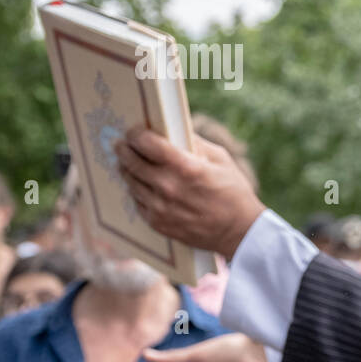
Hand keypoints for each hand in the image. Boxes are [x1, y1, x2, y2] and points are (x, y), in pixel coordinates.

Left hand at [114, 126, 265, 259]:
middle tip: (122, 145)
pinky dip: (138, 191)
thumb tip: (171, 130)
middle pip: (131, 161)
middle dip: (124, 149)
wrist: (238, 231)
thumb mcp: (221, 160)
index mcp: (186, 168)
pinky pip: (137, 201)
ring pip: (130, 181)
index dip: (137, 134)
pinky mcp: (157, 223)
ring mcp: (160, 207)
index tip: (134, 132)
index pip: (147, 144)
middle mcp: (168, 187)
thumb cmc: (233, 192)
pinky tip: (143, 185)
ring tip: (129, 163)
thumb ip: (194, 143)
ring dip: (127, 170)